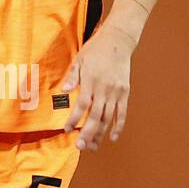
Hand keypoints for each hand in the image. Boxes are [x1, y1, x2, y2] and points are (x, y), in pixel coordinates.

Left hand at [61, 19, 135, 149]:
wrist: (118, 41)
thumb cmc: (96, 49)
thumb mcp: (79, 60)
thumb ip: (72, 76)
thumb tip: (63, 90)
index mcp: (91, 81)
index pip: (82, 105)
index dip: (74, 119)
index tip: (67, 129)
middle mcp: (104, 89)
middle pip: (95, 116)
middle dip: (87, 133)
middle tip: (80, 146)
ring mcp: (116, 92)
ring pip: (108, 118)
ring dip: (100, 133)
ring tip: (93, 146)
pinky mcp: (124, 92)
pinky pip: (122, 113)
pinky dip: (118, 126)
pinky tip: (113, 137)